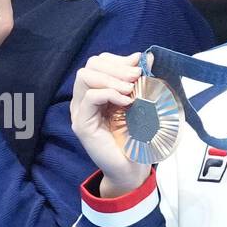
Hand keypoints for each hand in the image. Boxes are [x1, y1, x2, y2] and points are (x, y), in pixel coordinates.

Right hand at [70, 52, 151, 196]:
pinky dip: (109, 93)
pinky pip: (90, 97)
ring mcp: (80, 112)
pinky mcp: (82, 124)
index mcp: (96, 92)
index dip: (118, 60)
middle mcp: (84, 100)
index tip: (138, 66)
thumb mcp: (140, 103)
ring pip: (85, 77)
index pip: (98, 63)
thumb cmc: (136, 138)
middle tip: (136, 77)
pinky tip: (126, 102)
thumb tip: (146, 57)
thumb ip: (140, 81)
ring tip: (130, 89)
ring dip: (111, 78)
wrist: (131, 169)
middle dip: (115, 67)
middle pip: (89, 66)